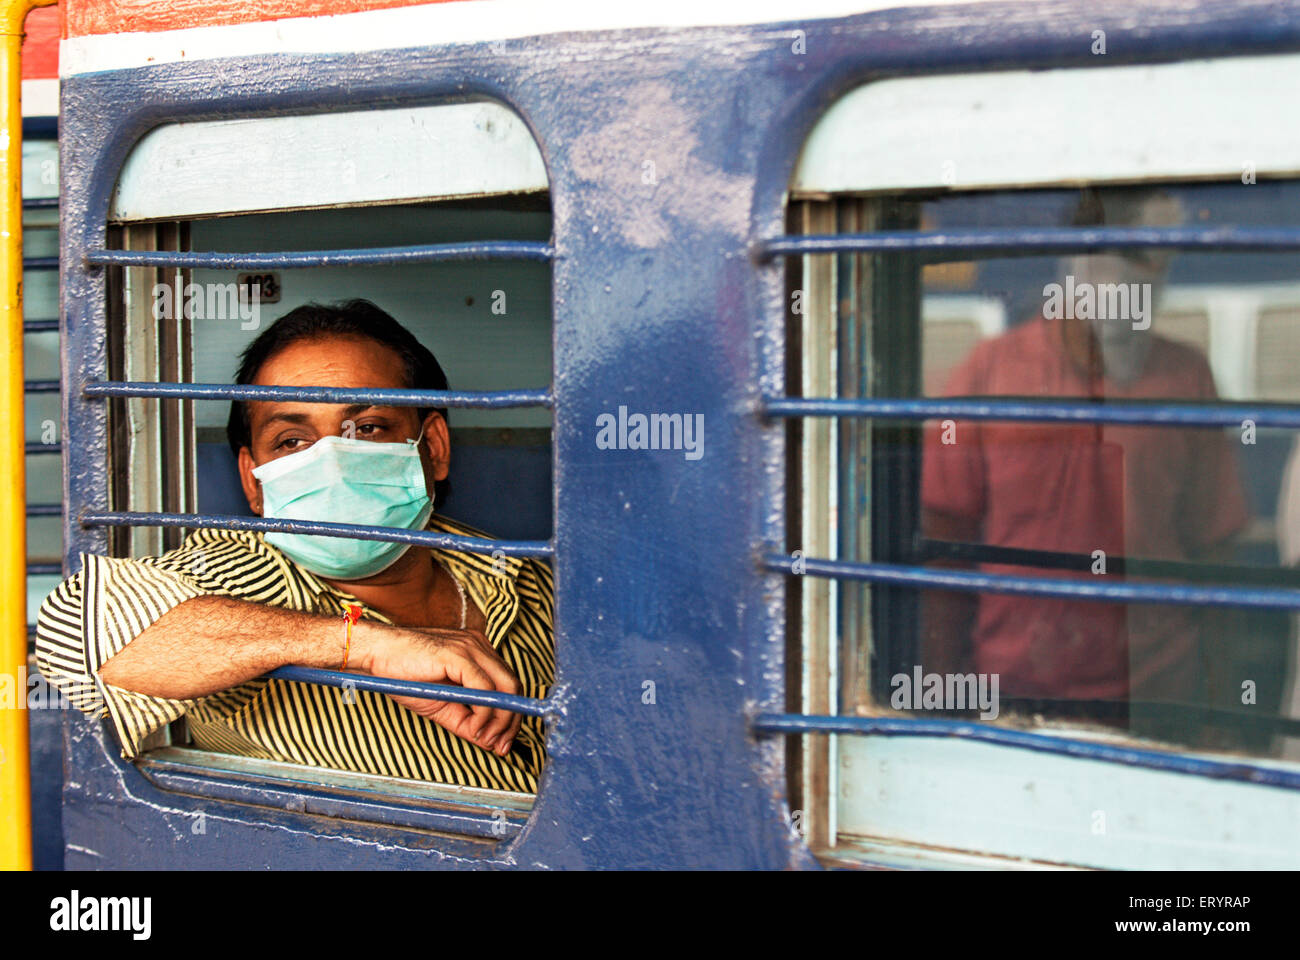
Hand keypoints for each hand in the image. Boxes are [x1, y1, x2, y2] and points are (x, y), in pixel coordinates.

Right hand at [360, 625, 522, 756]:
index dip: (512, 715)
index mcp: (478, 653)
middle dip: (511, 721)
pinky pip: (484, 688)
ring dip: (500, 720)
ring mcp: (471, 648)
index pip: (508, 684)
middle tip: (500, 746)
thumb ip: (467, 720)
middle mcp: (479, 646)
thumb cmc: (403, 673)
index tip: (505, 742)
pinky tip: (475, 729)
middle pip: (513, 685)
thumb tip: (491, 741)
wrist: (376, 653)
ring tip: (486, 739)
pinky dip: (485, 714)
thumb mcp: (441, 704)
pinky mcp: (458, 654)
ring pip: (505, 686)